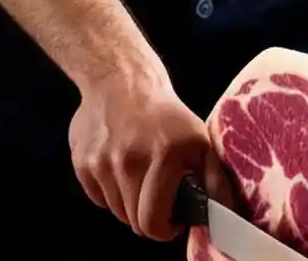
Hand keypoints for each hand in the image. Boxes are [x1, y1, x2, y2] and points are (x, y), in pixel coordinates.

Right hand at [69, 73, 231, 240]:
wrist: (121, 79)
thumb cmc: (165, 114)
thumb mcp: (201, 140)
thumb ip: (215, 181)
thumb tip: (225, 217)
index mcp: (165, 155)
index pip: (153, 221)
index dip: (165, 228)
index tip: (172, 218)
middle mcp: (130, 160)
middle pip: (134, 222)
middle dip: (149, 217)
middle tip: (158, 196)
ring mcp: (102, 161)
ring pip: (116, 211)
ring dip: (129, 202)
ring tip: (140, 174)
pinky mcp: (82, 162)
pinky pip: (97, 198)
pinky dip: (110, 191)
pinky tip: (119, 166)